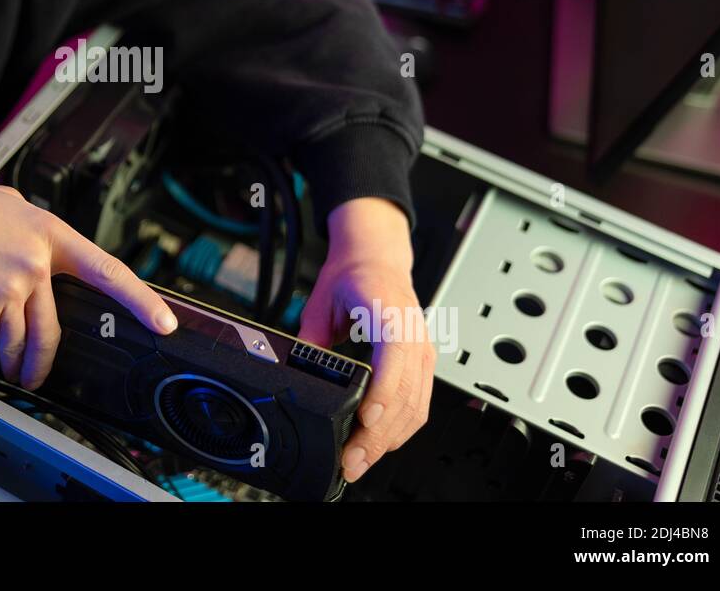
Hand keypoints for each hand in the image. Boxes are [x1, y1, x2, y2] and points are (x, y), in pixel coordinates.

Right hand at [0, 182, 176, 389]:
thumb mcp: (6, 207)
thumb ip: (36, 233)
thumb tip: (50, 261)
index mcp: (49, 232)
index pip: (107, 270)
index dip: (141, 300)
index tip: (164, 322)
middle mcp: (36, 261)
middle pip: (53, 328)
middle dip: (43, 361)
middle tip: (35, 375)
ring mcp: (11, 286)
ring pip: (20, 341)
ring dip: (10, 357)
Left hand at [297, 197, 432, 484]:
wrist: (376, 257)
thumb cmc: (352, 276)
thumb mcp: (321, 302)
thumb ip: (311, 340)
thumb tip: (296, 373)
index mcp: (390, 315)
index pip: (396, 358)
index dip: (384, 392)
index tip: (368, 418)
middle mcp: (414, 336)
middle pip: (406, 393)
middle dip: (380, 433)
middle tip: (352, 459)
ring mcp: (423, 352)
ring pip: (416, 407)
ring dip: (390, 439)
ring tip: (361, 461)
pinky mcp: (422, 365)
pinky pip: (419, 405)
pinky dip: (401, 429)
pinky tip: (380, 444)